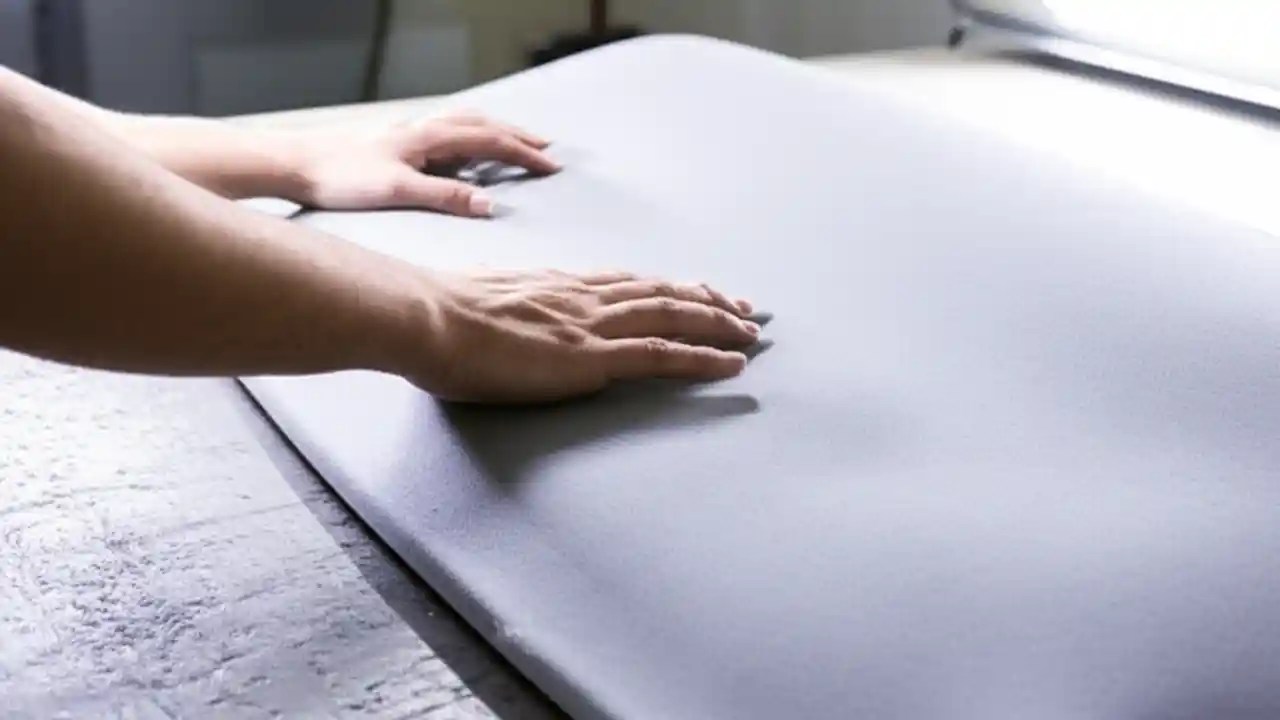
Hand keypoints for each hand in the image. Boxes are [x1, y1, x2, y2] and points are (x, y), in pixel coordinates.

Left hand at [289, 113, 559, 216]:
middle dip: (517, 137)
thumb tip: (491, 205)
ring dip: (495, 132)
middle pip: (482, 125)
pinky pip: (446, 133)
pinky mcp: (396, 143)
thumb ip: (446, 197)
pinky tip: (464, 151)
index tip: (552, 166)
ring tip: (515, 141)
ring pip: (464, 124)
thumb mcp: (397, 191)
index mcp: (430, 136)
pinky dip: (469, 137)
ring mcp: (409, 133)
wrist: (295, 163)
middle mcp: (423, 128)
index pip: (490, 141)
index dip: (524, 153)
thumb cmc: (341, 176)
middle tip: (547, 148)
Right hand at [404, 270, 759, 403]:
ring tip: (752, 332)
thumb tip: (501, 314)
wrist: (427, 318)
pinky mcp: (592, 357)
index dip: (666, 286)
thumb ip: (506, 307)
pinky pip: (663, 354)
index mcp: (557, 285)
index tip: (693, 289)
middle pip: (662, 292)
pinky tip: (732, 362)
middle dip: (708, 300)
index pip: (627, 282)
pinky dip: (704, 357)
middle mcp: (584, 296)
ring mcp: (592, 324)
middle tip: (744, 308)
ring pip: (674, 315)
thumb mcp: (479, 302)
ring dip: (719, 323)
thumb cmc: (437, 317)